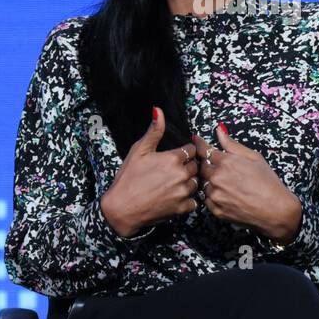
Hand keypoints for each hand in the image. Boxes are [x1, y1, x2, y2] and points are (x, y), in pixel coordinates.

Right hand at [99, 107, 199, 236]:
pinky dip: (188, 199)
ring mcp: (183, 192)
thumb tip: (159, 110)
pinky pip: (194, 201)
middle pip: (196, 166)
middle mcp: (181, 174)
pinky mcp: (182, 208)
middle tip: (174, 171)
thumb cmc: (128, 178)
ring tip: (174, 183)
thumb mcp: (139, 151)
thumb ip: (154, 131)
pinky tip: (176, 196)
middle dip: (188, 166)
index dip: (185, 152)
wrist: (122, 208)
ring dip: (189, 182)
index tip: (178, 156)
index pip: (192, 150)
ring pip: (196, 182)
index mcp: (173, 158)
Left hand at [190, 123, 301, 242]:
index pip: (204, 150)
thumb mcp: (254, 158)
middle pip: (202, 167)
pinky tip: (228, 195)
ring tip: (228, 184)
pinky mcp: (216, 210)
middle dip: (207, 164)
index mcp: (226, 163)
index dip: (199, 144)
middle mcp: (217, 178)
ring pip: (204, 184)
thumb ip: (232, 144)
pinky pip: (207, 199)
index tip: (196, 140)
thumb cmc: (268, 183)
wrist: (275, 211)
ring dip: (211, 181)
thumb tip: (219, 130)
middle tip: (220, 166)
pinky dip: (214, 196)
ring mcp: (215, 196)